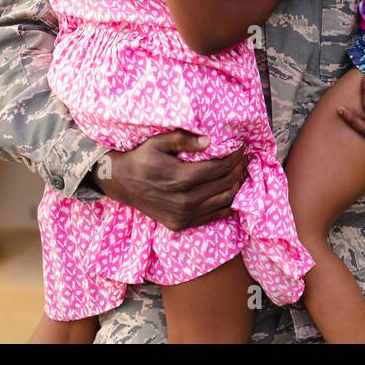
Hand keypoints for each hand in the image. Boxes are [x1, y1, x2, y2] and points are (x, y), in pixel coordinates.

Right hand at [91, 130, 245, 230]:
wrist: (122, 183)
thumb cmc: (142, 158)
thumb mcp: (158, 142)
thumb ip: (183, 139)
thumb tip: (210, 141)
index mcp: (181, 178)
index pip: (220, 167)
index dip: (235, 156)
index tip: (241, 147)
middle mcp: (185, 200)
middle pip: (226, 183)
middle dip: (238, 168)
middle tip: (243, 158)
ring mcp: (183, 215)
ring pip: (224, 201)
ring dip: (236, 185)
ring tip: (238, 172)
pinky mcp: (181, 225)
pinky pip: (213, 215)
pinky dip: (226, 203)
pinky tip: (228, 190)